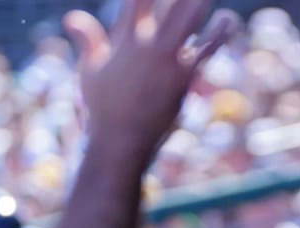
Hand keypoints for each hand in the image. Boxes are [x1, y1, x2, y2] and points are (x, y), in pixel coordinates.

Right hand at [63, 0, 237, 143]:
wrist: (119, 141)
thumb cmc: (102, 107)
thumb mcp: (90, 70)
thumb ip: (87, 39)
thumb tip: (71, 16)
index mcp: (123, 39)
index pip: (136, 0)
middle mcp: (145, 45)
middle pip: (167, 4)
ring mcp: (165, 60)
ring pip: (187, 20)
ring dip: (197, 4)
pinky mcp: (183, 77)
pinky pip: (207, 51)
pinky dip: (219, 34)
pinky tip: (228, 19)